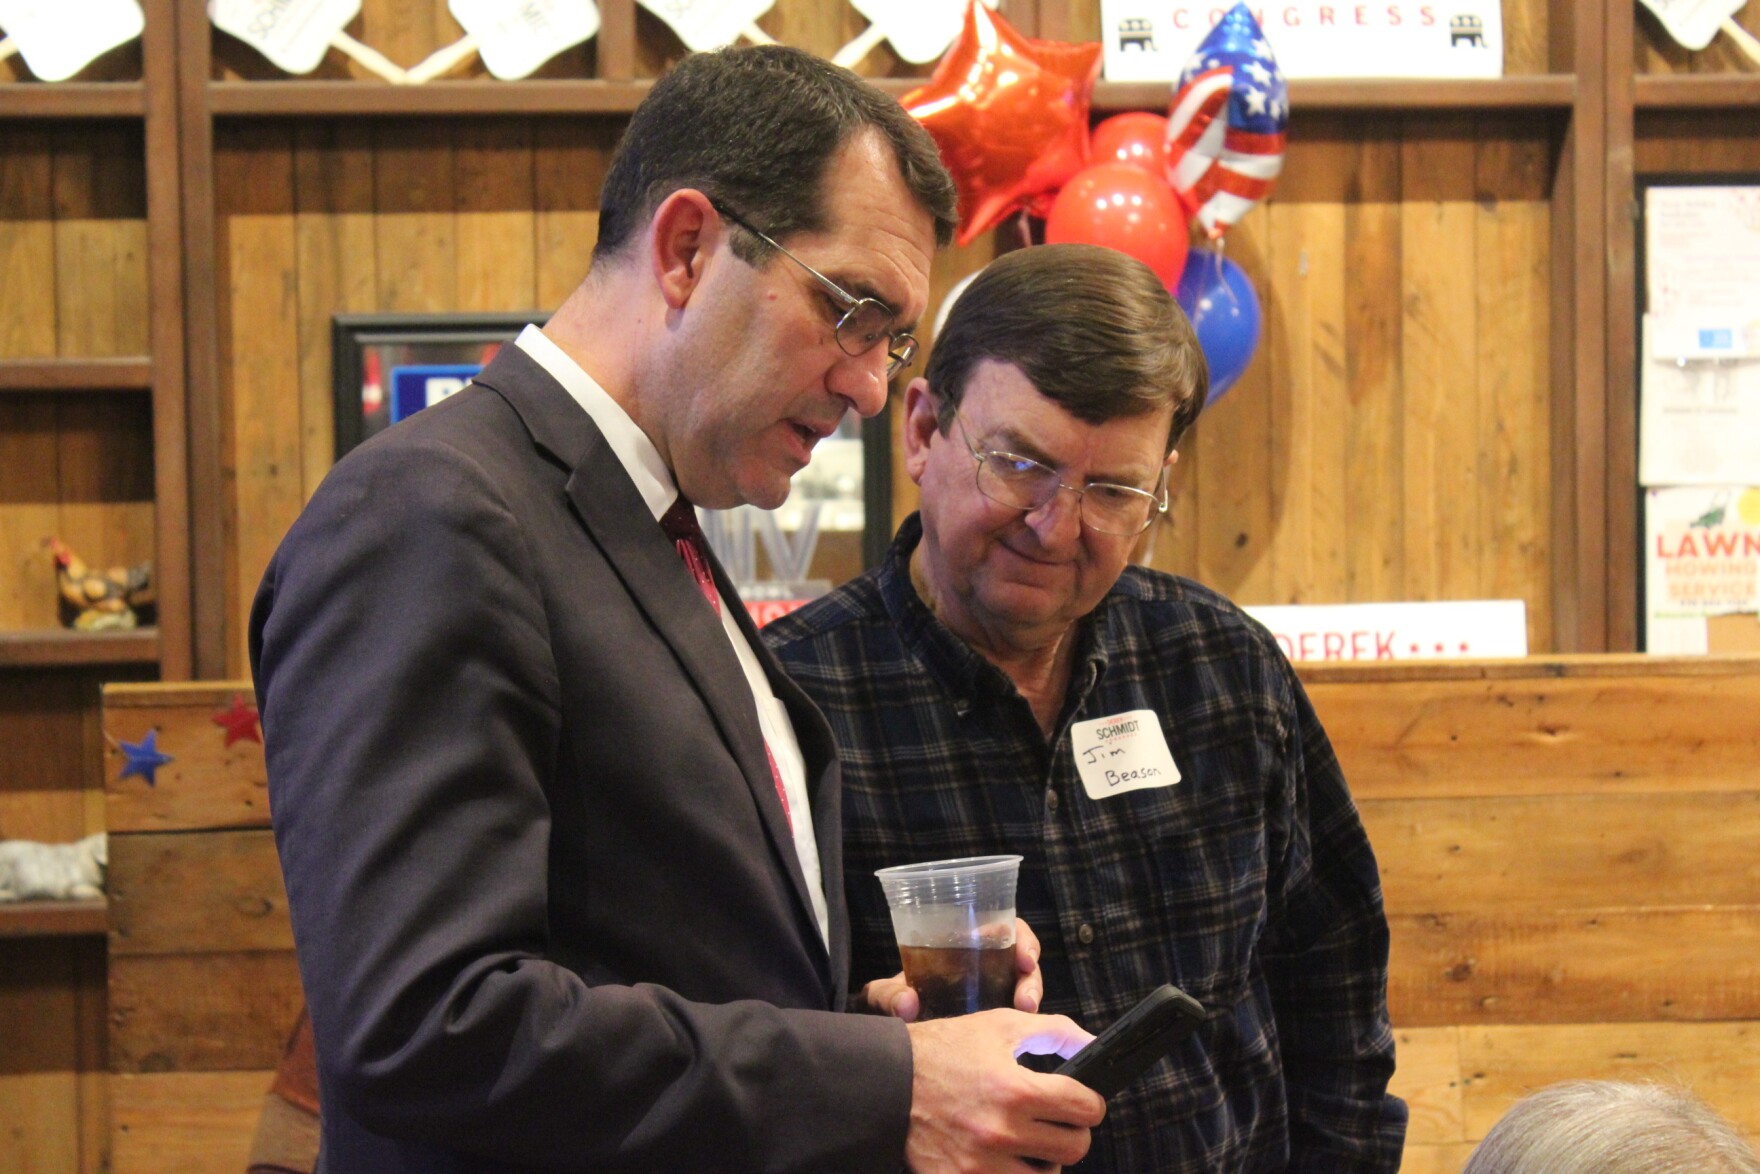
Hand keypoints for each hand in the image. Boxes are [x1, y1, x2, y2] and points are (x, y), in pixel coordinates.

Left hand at [863, 918, 1044, 1020]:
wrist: (893, 1037)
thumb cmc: (892, 1002)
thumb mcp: (884, 996)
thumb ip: (888, 996)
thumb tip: (908, 1003)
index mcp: (962, 948)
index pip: (1001, 930)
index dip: (1018, 937)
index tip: (1023, 956)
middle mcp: (984, 967)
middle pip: (1021, 960)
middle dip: (1031, 977)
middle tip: (1026, 1000)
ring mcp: (993, 993)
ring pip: (1025, 988)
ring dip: (1032, 997)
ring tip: (1026, 1012)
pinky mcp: (996, 1020)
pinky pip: (1019, 1017)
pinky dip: (1026, 1022)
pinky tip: (1022, 1031)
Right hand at [905, 1008, 1103, 1172]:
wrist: (884, 1082)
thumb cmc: (943, 1050)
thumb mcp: (998, 1026)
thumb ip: (1053, 1031)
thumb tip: (1094, 1044)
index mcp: (1015, 1090)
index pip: (1087, 1108)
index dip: (1089, 1100)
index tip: (1079, 1098)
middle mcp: (1002, 1132)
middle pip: (1075, 1147)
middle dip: (1071, 1130)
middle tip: (1054, 1119)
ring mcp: (981, 1166)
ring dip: (1044, 1159)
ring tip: (1027, 1140)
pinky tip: (1002, 1158)